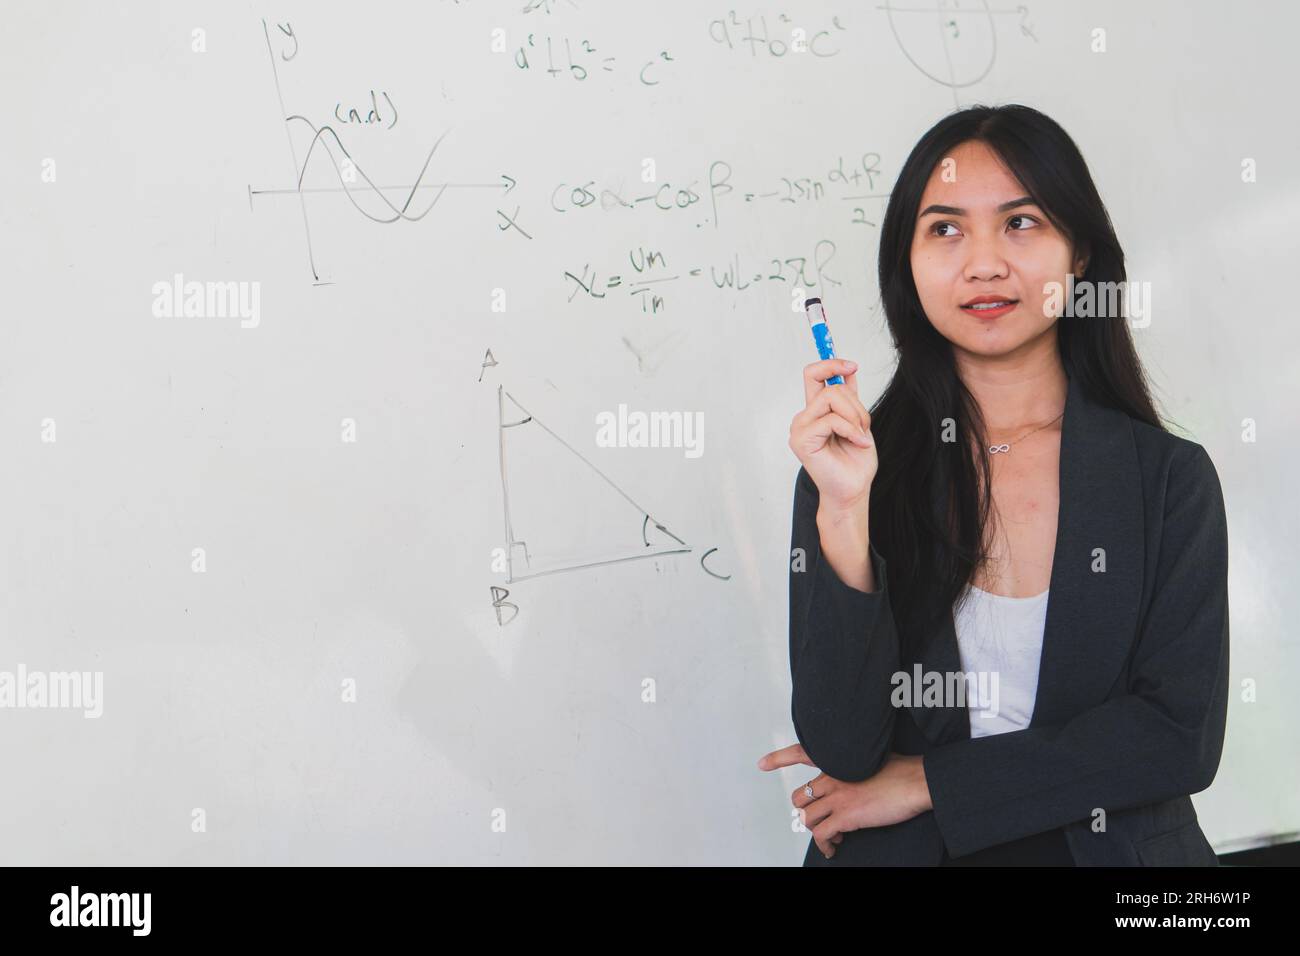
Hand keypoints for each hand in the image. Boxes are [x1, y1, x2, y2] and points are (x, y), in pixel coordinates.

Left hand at [758, 744, 930, 859]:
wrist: (916, 782)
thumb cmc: (902, 772)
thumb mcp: (873, 758)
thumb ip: (856, 767)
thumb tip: (854, 782)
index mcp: (838, 761)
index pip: (801, 752)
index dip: (779, 758)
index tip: (763, 764)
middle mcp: (832, 777)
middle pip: (800, 796)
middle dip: (806, 812)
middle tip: (819, 822)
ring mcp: (837, 796)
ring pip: (807, 817)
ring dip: (816, 831)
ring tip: (831, 837)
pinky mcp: (845, 816)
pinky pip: (821, 835)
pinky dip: (825, 845)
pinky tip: (834, 848)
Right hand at [788, 358, 876, 512]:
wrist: (853, 490)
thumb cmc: (854, 462)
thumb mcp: (858, 421)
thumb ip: (850, 398)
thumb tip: (849, 370)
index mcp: (815, 412)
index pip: (813, 375)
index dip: (831, 364)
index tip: (852, 366)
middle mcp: (804, 418)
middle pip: (829, 387)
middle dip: (855, 403)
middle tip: (863, 426)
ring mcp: (799, 428)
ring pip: (831, 398)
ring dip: (855, 416)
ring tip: (860, 436)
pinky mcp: (801, 440)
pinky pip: (831, 420)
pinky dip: (851, 429)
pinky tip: (858, 443)